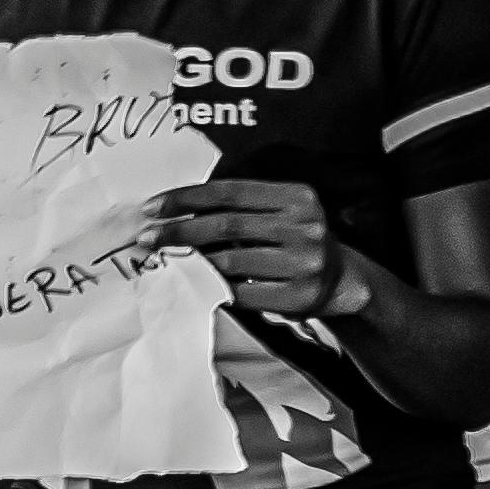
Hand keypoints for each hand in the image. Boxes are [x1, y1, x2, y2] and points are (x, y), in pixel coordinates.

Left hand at [144, 176, 350, 326]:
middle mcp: (305, 227)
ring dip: (192, 260)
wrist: (343, 281)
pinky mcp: (298, 296)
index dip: (186, 198)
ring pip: (231, 261)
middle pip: (227, 225)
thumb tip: (177, 208)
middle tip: (146, 236)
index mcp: (298, 198)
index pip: (230, 192)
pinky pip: (242, 292)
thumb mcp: (282, 211)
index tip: (152, 207)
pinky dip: (216, 287)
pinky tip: (198, 282)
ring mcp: (304, 264)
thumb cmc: (296, 240)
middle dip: (179, 230)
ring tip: (167, 259)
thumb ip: (242, 205)